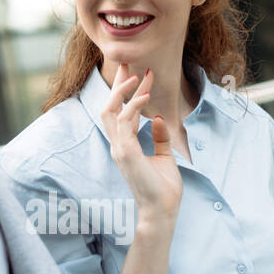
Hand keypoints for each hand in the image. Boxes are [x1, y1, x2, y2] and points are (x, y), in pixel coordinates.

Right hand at [98, 63, 181, 225]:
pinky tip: (146, 95)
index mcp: (125, 146)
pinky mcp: (126, 153)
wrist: (162, 210)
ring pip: (112, 111)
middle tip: (127, 62)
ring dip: (124, 91)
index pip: (120, 112)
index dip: (127, 92)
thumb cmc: (163, 188)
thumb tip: (158, 117)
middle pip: (110, 107)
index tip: (139, 73)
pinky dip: (134, 106)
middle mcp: (118, 145)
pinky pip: (125, 122)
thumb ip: (159, 138)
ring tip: (137, 75)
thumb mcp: (164, 156)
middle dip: (118, 84)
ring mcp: (119, 149)